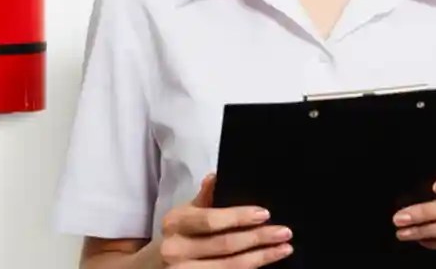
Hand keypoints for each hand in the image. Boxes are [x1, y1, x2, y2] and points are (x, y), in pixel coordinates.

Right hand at [157, 174, 293, 266]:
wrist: (151, 268)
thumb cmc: (176, 237)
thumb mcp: (183, 215)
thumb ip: (202, 198)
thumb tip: (216, 176)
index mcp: (174, 223)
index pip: (210, 220)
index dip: (238, 217)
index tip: (265, 214)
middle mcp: (175, 249)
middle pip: (224, 245)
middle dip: (258, 238)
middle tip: (284, 232)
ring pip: (230, 266)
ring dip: (261, 257)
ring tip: (284, 248)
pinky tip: (265, 261)